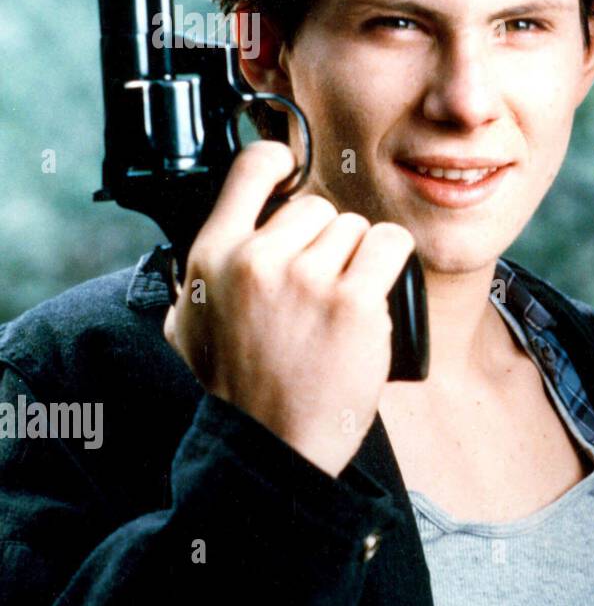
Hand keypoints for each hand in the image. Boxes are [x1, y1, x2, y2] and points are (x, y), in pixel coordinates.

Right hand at [163, 140, 415, 476]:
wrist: (272, 444)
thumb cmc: (238, 387)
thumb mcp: (190, 322)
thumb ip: (201, 272)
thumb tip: (226, 226)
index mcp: (213, 257)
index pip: (251, 168)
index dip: (278, 161)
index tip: (291, 169)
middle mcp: (257, 259)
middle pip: (318, 207)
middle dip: (326, 241)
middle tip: (318, 290)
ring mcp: (307, 279)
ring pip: (356, 228)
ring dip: (358, 260)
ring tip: (339, 305)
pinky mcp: (354, 301)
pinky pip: (390, 245)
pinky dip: (392, 263)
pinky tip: (376, 293)